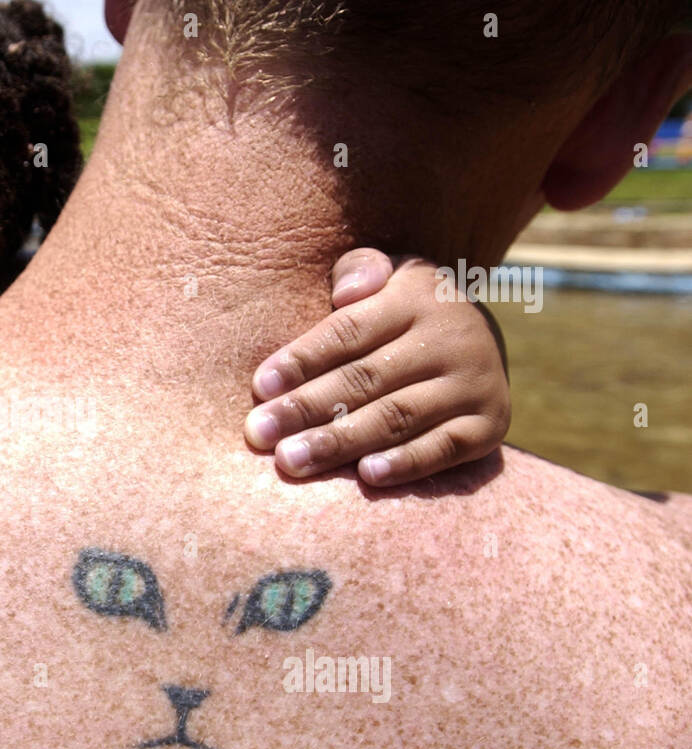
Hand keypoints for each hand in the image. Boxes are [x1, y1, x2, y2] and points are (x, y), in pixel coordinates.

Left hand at [244, 249, 510, 485]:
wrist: (483, 338)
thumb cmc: (404, 310)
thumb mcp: (388, 275)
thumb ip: (359, 272)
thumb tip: (347, 292)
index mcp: (415, 298)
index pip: (349, 331)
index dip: (303, 359)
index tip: (260, 386)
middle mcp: (451, 339)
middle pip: (365, 378)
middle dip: (306, 408)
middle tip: (259, 434)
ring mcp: (473, 384)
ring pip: (397, 417)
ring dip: (340, 442)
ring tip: (291, 460)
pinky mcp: (490, 424)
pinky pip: (443, 448)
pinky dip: (406, 464)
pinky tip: (365, 476)